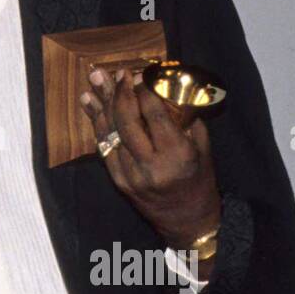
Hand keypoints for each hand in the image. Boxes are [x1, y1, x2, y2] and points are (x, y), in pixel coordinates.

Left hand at [80, 67, 220, 247]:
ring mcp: (131, 175)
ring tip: (95, 80)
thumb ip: (185, 118)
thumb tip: (167, 87)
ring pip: (111, 133)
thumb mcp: (202, 147)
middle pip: (127, 121)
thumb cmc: (200, 180)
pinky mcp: (119, 181)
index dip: (144, 90)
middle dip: (119, 93)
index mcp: (176, 154)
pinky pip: (105, 148)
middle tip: (115, 72)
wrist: (189, 222)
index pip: (153, 114)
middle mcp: (151, 165)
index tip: (140, 73)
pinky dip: (99, 125)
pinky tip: (92, 106)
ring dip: (102, 104)